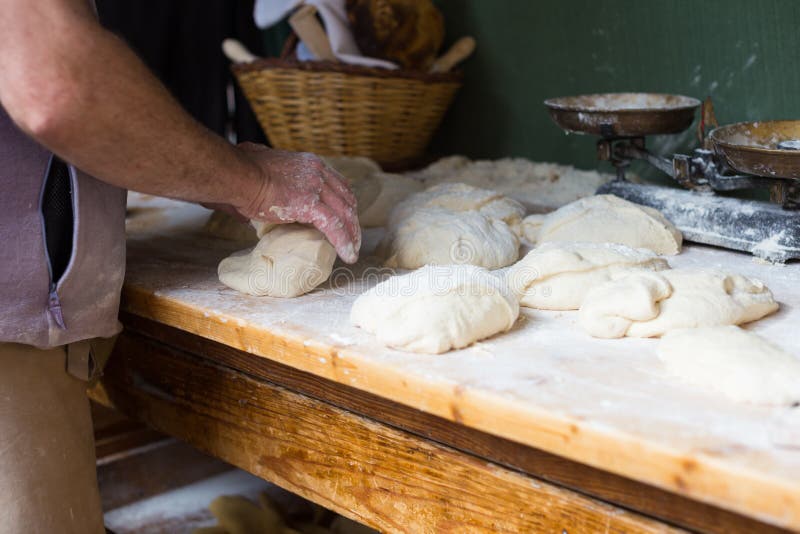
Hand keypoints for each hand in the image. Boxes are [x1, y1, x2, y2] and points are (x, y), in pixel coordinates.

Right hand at [235, 143, 360, 262]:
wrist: (237, 175)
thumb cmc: (240, 175)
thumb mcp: (261, 175)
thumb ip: (265, 189)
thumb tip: (250, 214)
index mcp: (309, 164)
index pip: (338, 184)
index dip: (344, 204)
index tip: (345, 219)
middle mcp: (317, 172)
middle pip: (346, 199)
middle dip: (352, 221)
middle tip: (354, 240)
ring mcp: (316, 187)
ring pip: (344, 214)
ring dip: (351, 235)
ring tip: (352, 252)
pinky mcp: (310, 204)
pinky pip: (334, 226)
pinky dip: (343, 242)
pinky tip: (348, 256)